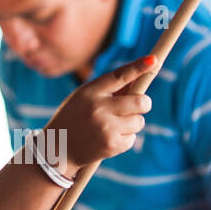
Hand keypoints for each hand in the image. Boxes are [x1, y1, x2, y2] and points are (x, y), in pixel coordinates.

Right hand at [44, 55, 155, 174]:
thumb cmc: (74, 117)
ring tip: (114, 126)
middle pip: (140, 102)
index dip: (138, 68)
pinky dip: (126, 138)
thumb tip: (139, 81)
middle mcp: (99, 108)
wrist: (58, 149)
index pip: (120, 76)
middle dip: (143, 104)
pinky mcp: (111, 145)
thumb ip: (109, 89)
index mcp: (91, 92)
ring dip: (132, 123)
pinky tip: (110, 138)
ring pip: (139, 121)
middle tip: (138, 106)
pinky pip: (133, 138)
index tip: (152, 61)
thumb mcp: (84, 97)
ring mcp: (106, 128)